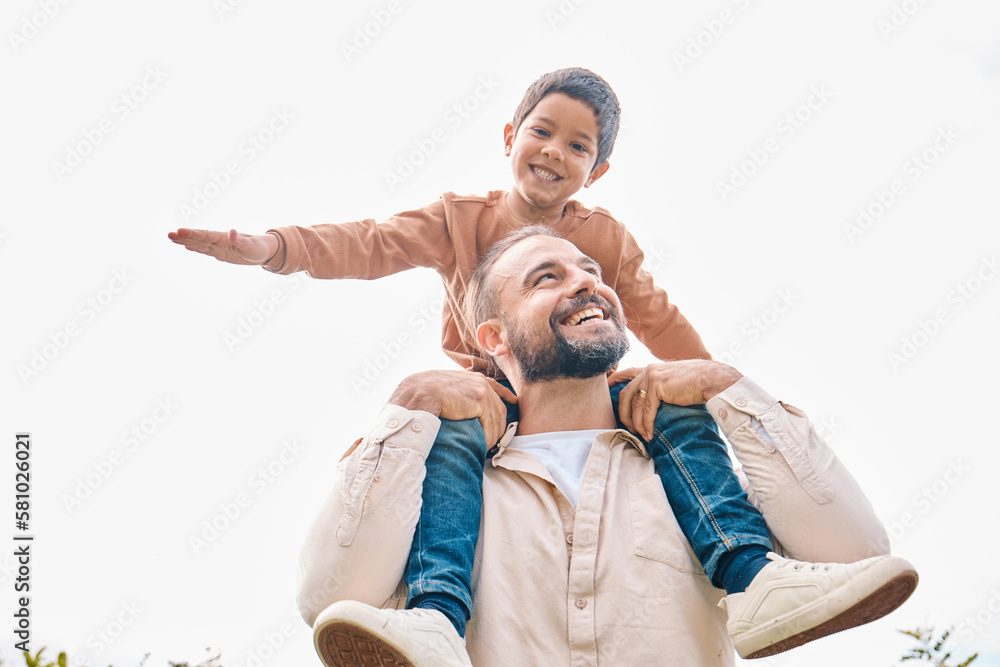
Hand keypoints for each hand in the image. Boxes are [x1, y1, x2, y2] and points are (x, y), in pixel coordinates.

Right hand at [167, 228, 278, 264]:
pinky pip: (204, 250)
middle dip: (184, 236)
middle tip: (169, 234)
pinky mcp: (220, 253)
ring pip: (199, 244)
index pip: (206, 235)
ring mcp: (218, 247)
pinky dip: (195, 248)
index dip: (193, 234)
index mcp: (224, 238)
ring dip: (186, 241)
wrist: (263, 250)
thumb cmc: (258, 248)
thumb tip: (231, 231)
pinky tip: (185, 246)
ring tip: (171, 238)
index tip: (180, 231)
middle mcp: (219, 241)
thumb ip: (240, 240)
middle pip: (199, 238)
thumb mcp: (251, 246)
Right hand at [388, 370, 516, 445]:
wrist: (421, 392)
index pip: (496, 386)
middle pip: (499, 407)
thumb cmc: (426, 393)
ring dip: (493, 436)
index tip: (513, 400)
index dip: (506, 394)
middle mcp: (481, 382)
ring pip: (496, 419)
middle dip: (500, 425)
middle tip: (497, 440)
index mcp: (473, 378)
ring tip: (488, 447)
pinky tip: (484, 445)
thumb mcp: (445, 388)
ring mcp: (482, 390)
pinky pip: (491, 424)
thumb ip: (457, 393)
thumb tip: (457, 405)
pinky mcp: (481, 401)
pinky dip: (488, 437)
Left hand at [608, 361, 742, 440]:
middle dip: (624, 414)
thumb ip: (660, 388)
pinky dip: (646, 425)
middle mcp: (648, 370)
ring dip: (637, 424)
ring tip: (642, 436)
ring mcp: (651, 376)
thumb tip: (651, 403)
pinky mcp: (657, 386)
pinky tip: (649, 434)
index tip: (607, 386)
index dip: (615, 379)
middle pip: (626, 394)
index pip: (627, 373)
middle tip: (628, 429)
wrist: (711, 379)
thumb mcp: (673, 382)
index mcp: (651, 368)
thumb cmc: (696, 384)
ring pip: (634, 405)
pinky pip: (646, 411)